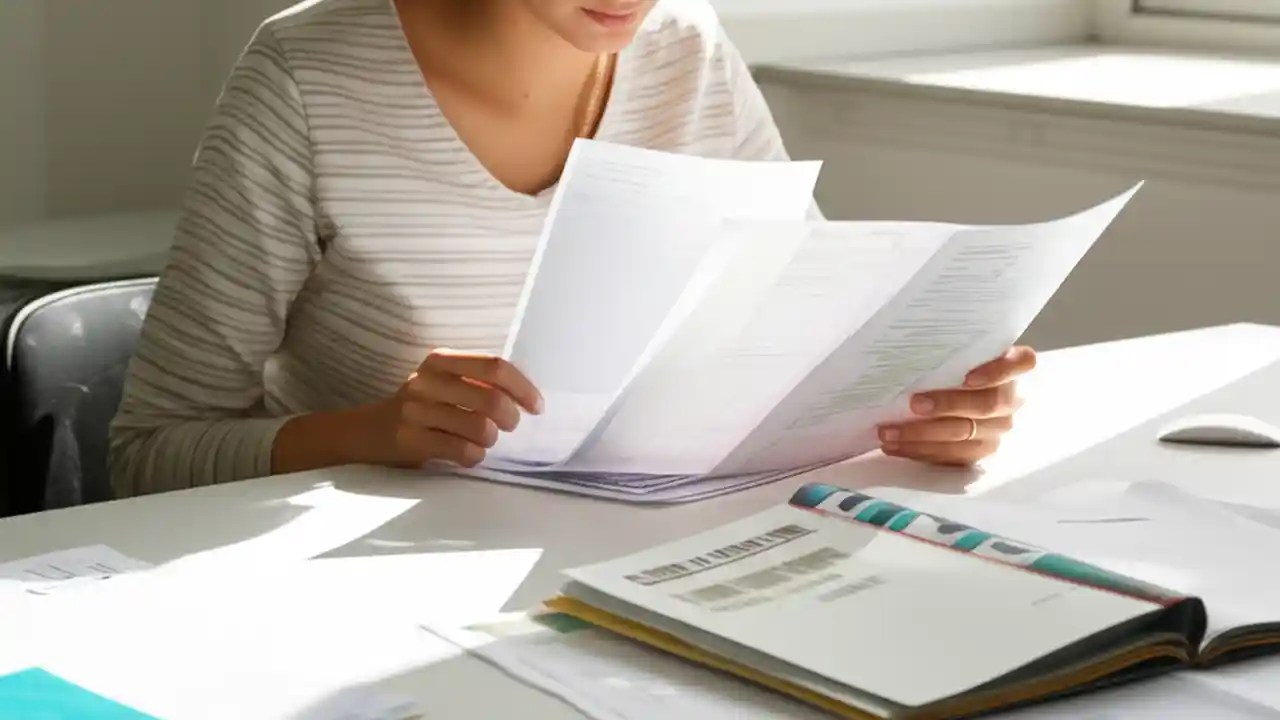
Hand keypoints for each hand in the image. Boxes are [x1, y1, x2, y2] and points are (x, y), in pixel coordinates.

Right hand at [360, 349, 543, 468]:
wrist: (368, 430)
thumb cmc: (421, 406)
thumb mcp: (444, 383)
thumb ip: (478, 382)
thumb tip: (526, 397)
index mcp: (441, 360)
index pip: (495, 367)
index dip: (523, 388)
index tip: (537, 406)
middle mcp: (427, 381)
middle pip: (491, 399)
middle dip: (511, 418)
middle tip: (509, 425)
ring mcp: (416, 410)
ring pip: (479, 428)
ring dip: (491, 440)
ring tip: (484, 440)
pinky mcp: (410, 440)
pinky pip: (462, 451)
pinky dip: (474, 456)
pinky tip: (469, 454)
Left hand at [877, 346, 1035, 465]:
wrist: (961, 390)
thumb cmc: (956, 363)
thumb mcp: (957, 350)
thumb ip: (949, 350)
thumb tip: (903, 349)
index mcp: (1014, 365)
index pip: (1021, 363)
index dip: (997, 372)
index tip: (968, 378)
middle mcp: (1012, 399)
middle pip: (987, 405)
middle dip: (947, 406)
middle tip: (914, 405)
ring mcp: (999, 428)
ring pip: (965, 436)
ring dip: (922, 435)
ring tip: (888, 433)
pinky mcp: (982, 451)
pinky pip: (953, 456)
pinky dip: (920, 451)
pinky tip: (895, 447)